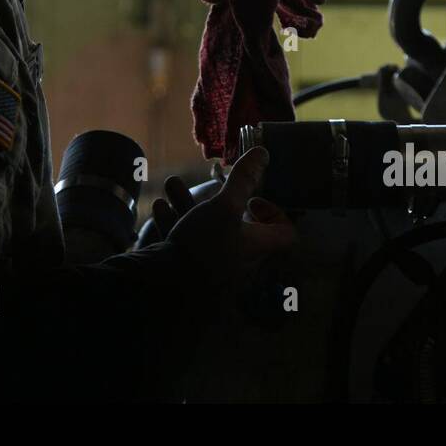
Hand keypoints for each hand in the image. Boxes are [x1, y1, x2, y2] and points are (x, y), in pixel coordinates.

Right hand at [152, 147, 296, 283]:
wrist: (165, 292)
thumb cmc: (204, 247)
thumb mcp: (224, 206)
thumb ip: (243, 180)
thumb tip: (263, 152)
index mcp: (257, 247)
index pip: (285, 234)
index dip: (275, 214)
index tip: (253, 200)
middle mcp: (239, 260)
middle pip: (237, 226)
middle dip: (217, 199)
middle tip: (207, 188)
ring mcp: (213, 269)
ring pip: (206, 231)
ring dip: (188, 204)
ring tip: (171, 185)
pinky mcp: (189, 273)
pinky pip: (186, 244)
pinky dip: (174, 222)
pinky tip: (160, 206)